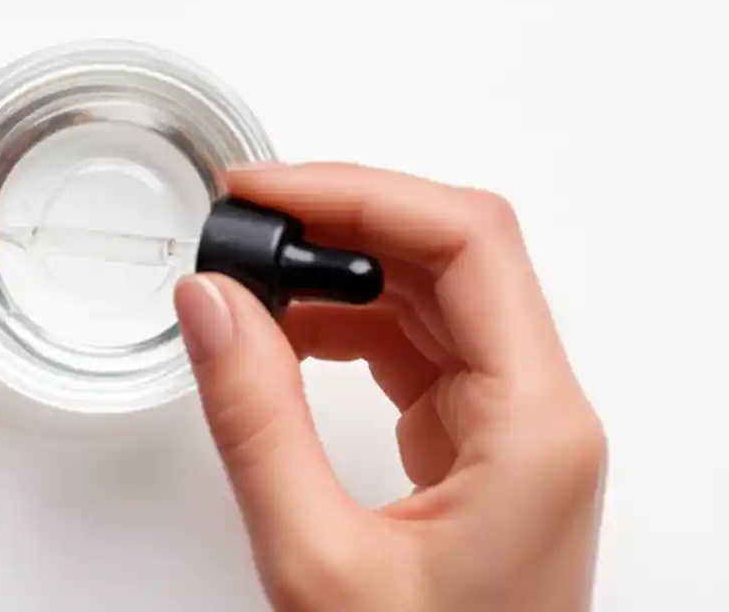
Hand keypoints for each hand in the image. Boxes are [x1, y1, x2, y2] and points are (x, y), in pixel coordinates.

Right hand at [174, 163, 605, 610]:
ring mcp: (512, 430)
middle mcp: (542, 413)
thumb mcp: (316, 563)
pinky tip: (285, 335)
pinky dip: (345, 327)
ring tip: (250, 276)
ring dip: (340, 273)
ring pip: (433, 298)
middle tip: (243, 220)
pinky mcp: (476, 450)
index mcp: (536, 426)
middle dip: (343, 222)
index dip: (360, 193)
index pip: (468, 243)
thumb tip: (211, 304)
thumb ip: (256, 420)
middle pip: (454, 255)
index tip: (265, 191)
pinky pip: (415, 350)